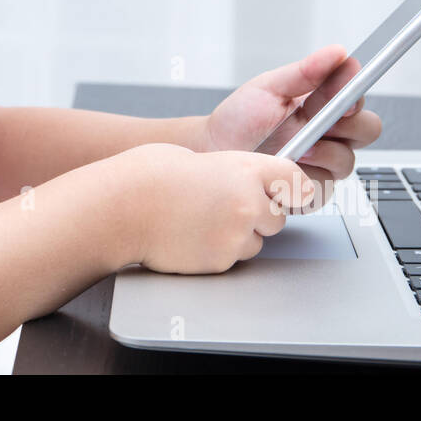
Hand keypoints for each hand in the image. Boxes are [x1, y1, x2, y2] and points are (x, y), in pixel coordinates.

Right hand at [120, 142, 315, 273]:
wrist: (124, 205)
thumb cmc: (152, 176)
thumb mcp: (204, 159)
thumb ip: (236, 173)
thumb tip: (252, 186)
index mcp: (247, 170)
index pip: (297, 183)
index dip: (294, 190)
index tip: (293, 195)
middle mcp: (249, 203)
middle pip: (277, 218)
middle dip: (259, 215)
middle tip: (225, 206)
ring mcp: (236, 235)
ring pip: (255, 243)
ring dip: (237, 235)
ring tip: (200, 221)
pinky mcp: (221, 261)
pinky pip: (231, 259)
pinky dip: (216, 251)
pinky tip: (191, 236)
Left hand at [199, 45, 381, 210]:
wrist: (214, 149)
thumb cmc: (241, 118)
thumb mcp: (270, 87)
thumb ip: (306, 71)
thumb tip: (338, 53)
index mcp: (323, 106)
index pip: (357, 100)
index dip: (357, 95)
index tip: (348, 92)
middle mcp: (329, 135)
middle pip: (368, 130)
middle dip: (351, 124)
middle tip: (326, 119)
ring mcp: (323, 164)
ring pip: (348, 160)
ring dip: (324, 151)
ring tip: (298, 146)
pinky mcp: (312, 191)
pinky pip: (326, 187)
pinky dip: (308, 176)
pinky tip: (291, 166)